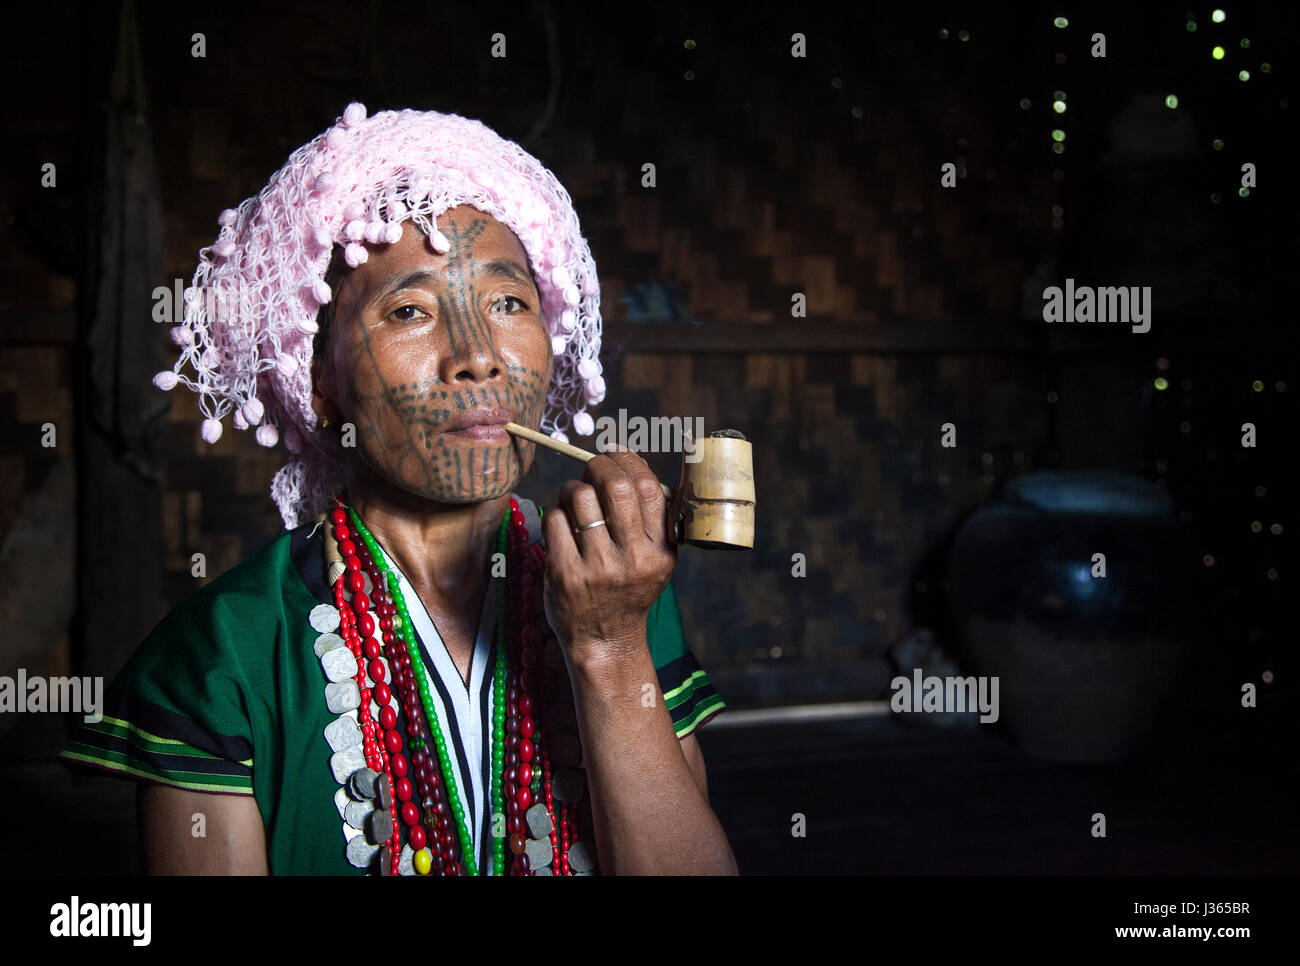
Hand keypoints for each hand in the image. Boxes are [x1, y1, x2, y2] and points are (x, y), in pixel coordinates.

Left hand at [541, 450, 675, 662]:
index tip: (617, 454)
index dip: (630, 461)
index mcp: (660, 551)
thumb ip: (655, 520)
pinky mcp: (565, 575)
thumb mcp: (657, 560)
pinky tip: (562, 523)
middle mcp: (632, 559)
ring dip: (572, 487)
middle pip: (615, 486)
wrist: (606, 641)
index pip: (649, 488)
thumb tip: (632, 465)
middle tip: (592, 465)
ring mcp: (597, 568)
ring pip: (580, 497)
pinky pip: (555, 519)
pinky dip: (556, 512)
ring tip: (573, 497)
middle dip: (599, 465)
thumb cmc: (629, 590)